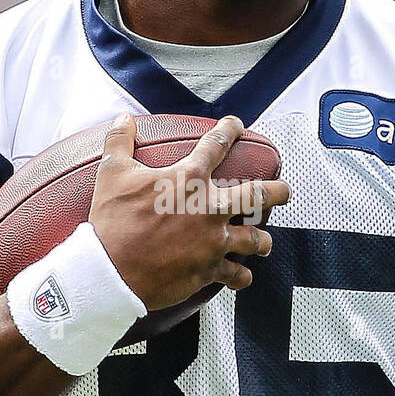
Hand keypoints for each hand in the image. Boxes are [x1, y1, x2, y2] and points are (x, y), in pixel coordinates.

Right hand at [88, 113, 289, 310]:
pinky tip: (243, 276)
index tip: (236, 125)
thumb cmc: (111, 221)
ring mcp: (212, 242)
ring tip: (265, 242)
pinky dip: (241, 276)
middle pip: (257, 195)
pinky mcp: (207, 270)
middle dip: (277, 192)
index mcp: (189, 180)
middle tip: (285, 191)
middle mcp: (208, 209)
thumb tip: (124, 118)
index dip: (229, 131)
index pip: (216, 146)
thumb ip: (120, 141)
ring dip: (262, 240)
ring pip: (254, 240)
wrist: (109, 270)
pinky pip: (235, 274)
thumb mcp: (112, 173)